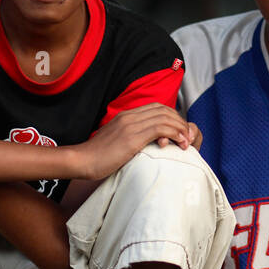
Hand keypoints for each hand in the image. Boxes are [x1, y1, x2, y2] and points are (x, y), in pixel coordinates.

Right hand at [74, 103, 194, 181]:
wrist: (82, 160)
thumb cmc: (97, 157)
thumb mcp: (115, 142)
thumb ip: (129, 138)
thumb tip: (143, 145)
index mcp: (126, 115)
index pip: (157, 108)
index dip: (172, 117)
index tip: (179, 131)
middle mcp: (130, 116)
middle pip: (164, 110)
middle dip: (180, 121)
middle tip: (187, 137)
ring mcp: (131, 124)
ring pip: (165, 117)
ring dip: (180, 128)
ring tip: (186, 142)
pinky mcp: (132, 137)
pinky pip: (160, 128)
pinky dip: (174, 134)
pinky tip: (179, 143)